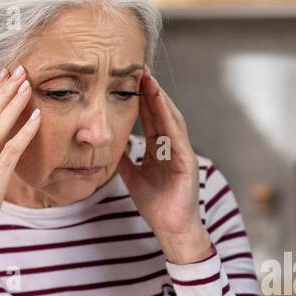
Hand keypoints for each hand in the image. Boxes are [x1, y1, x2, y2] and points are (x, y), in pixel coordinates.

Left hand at [118, 68, 212, 263]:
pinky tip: (161, 104)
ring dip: (161, 98)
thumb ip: (124, 159)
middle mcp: (173, 147)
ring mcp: (182, 152)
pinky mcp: (187, 161)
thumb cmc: (156, 205)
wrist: (171, 228)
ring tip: (149, 78)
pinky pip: (177, 135)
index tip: (128, 79)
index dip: (140, 99)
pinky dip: (169, 118)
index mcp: (161, 149)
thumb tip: (108, 144)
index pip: (150, 118)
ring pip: (171, 118)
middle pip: (161, 112)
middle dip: (150, 90)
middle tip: (139, 68)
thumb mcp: (132, 176)